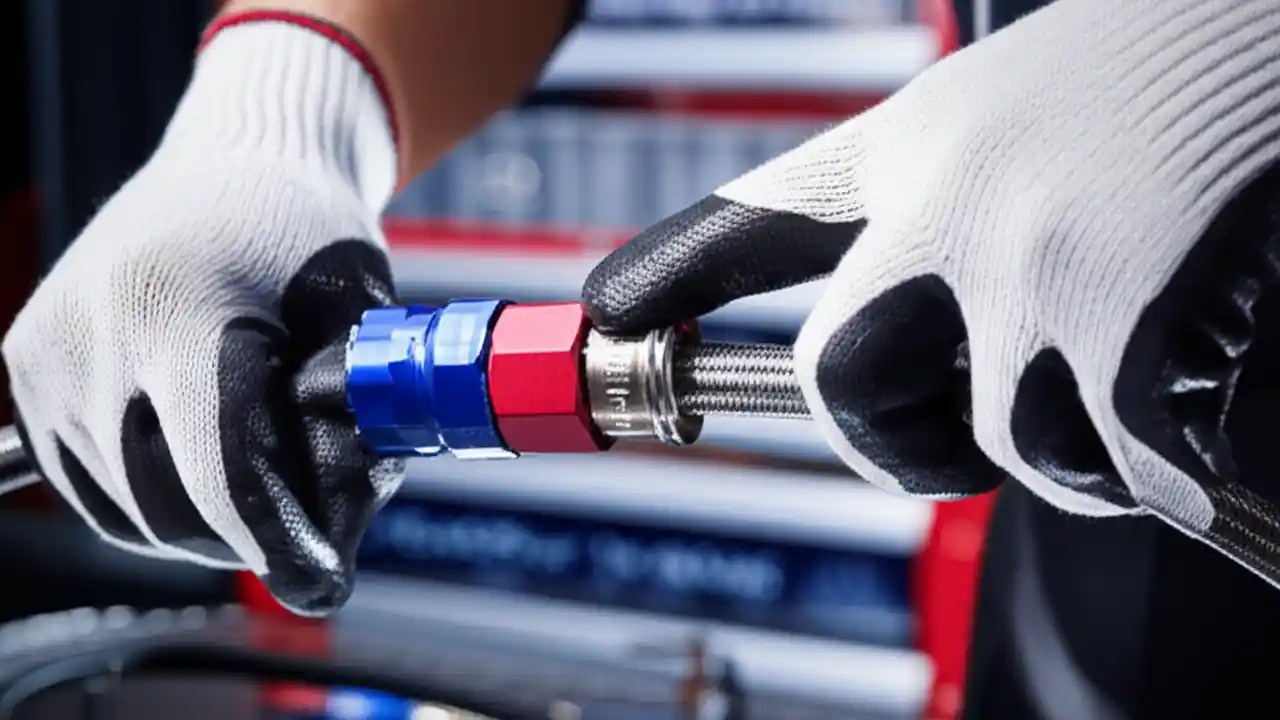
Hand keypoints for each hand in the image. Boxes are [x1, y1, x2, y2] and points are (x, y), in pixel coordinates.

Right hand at [3, 18, 402, 613]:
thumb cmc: (310, 236)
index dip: (276, 540)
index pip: (219, 470)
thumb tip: (333, 542)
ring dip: (197, 521)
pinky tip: (199, 464)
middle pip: (169, 506)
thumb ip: (351, 427)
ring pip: (124, 510)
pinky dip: (146, 497)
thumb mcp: (358, 319)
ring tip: (256, 476)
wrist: (236, 161)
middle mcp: (93, 333)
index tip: (321, 581)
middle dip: (246, 535)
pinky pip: (88, 483)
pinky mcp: (27, 361)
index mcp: (180, 309)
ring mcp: (48, 350)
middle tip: (304, 521)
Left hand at [585, 0, 1279, 584]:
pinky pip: (1113, 464)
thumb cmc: (1152, 69)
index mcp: (909, 146)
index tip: (613, 312)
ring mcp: (1030, 264)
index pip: (753, 216)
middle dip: (894, 449)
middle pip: (841, 386)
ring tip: (1114, 412)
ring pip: (994, 444)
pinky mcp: (1128, 322)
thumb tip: (901, 320)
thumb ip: (929, 204)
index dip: (673, 272)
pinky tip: (1180, 421)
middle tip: (951, 450)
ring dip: (1056, 460)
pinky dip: (1150, 472)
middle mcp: (943, 205)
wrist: (1261, 34)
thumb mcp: (1001, 107)